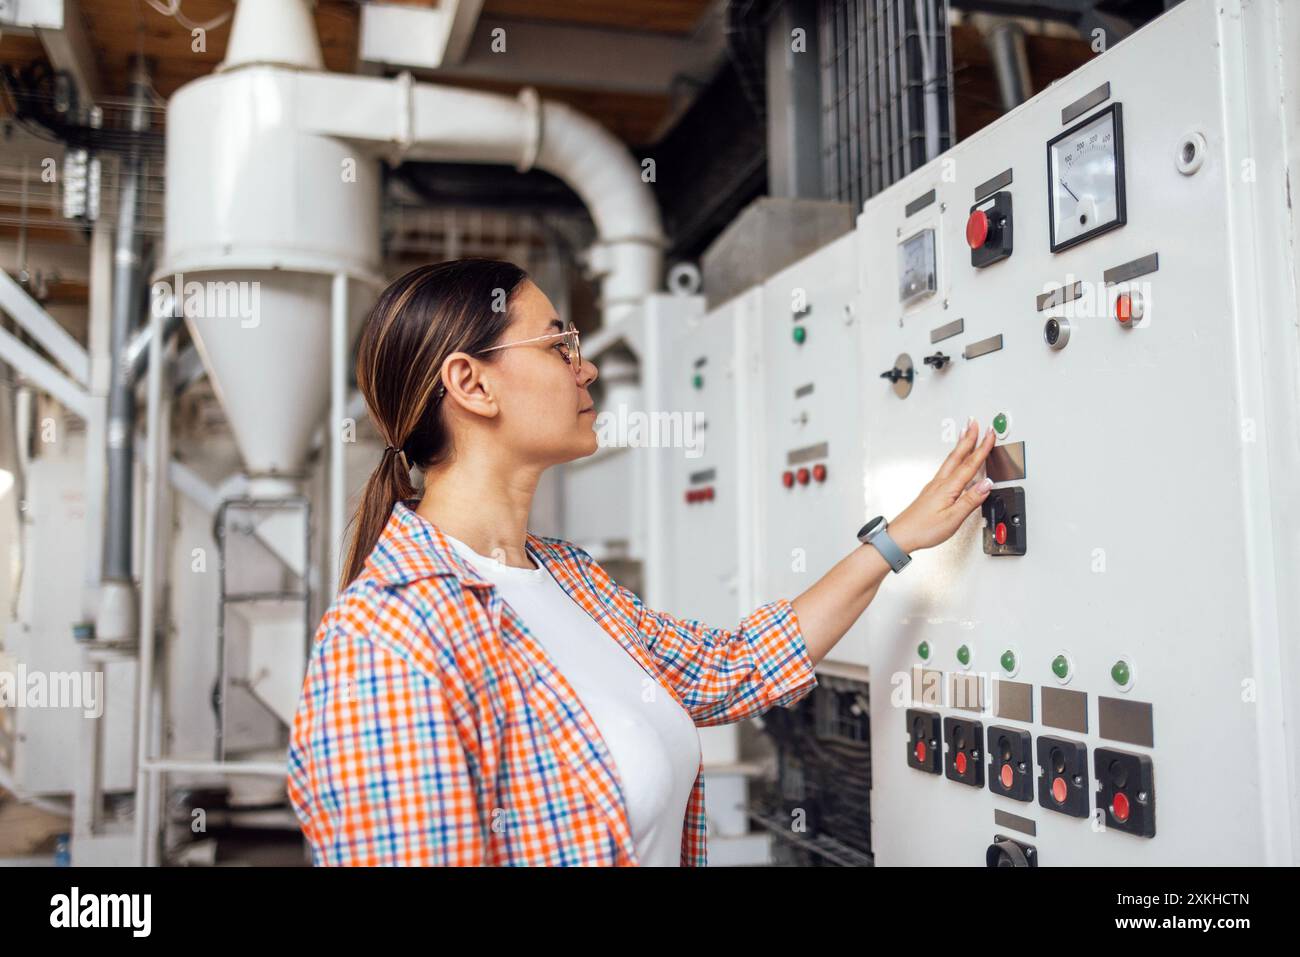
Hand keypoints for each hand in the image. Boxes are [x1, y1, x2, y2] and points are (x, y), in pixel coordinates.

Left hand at [888, 418, 996, 553]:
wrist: (901, 536)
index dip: (982, 448)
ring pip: (951, 460)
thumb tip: (987, 484)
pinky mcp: (931, 491)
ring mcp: (934, 486)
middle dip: (968, 438)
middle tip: (975, 422)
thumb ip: (970, 500)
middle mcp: (940, 483)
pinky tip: (955, 461)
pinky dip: (954, 459)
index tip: (990, 434)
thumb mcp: (953, 518)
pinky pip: (946, 469)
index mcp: (948, 488)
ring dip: (960, 446)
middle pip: (958, 456)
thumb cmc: (923, 529)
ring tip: (965, 434)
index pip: (970, 464)